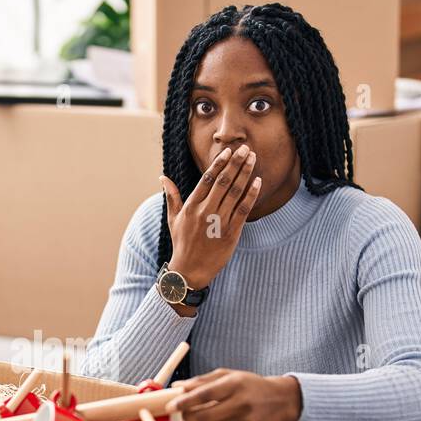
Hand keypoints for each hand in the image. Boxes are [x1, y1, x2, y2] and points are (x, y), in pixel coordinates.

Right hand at [160, 145, 262, 289]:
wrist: (189, 271)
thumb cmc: (181, 243)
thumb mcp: (173, 219)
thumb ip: (171, 196)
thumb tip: (162, 178)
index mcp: (192, 206)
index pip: (207, 179)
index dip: (218, 164)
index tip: (228, 151)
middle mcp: (205, 212)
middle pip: (223, 182)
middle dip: (235, 163)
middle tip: (245, 148)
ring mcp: (218, 222)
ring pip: (235, 192)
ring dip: (245, 173)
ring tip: (252, 158)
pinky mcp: (231, 233)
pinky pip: (243, 210)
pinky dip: (251, 195)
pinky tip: (258, 182)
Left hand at [167, 369, 301, 420]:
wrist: (281, 401)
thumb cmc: (250, 385)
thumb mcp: (229, 376)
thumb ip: (202, 381)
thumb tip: (176, 388)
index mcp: (236, 384)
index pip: (205, 394)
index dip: (185, 401)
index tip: (170, 406)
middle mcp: (242, 404)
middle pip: (204, 416)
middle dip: (188, 415)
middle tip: (184, 412)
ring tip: (213, 412)